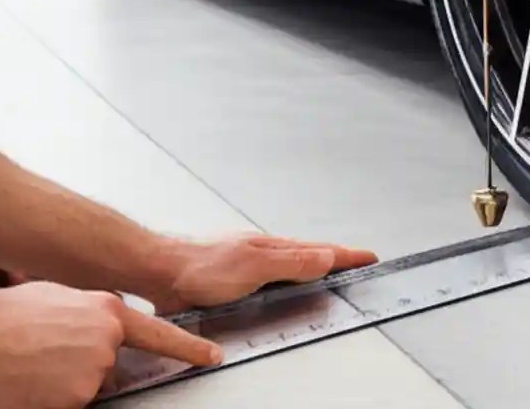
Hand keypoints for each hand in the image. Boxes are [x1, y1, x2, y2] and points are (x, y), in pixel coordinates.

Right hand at [0, 282, 220, 408]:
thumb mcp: (54, 298)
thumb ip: (86, 314)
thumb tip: (98, 329)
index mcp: (105, 312)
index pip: (160, 334)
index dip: (189, 348)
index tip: (212, 355)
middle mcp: (106, 343)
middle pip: (107, 368)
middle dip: (81, 368)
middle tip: (42, 358)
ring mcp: (91, 375)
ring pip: (85, 390)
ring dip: (61, 386)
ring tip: (28, 368)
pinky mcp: (73, 402)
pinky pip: (67, 405)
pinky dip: (49, 400)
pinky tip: (26, 384)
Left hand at [151, 235, 377, 313]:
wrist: (159, 271)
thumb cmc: (198, 267)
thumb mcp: (254, 265)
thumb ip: (292, 262)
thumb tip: (327, 256)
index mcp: (274, 247)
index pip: (321, 251)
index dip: (347, 255)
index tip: (369, 257)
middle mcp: (263, 252)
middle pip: (309, 253)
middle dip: (335, 256)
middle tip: (356, 259)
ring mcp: (248, 263)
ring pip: (290, 263)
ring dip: (312, 262)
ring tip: (329, 265)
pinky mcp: (233, 278)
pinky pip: (272, 276)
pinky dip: (288, 276)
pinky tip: (282, 282)